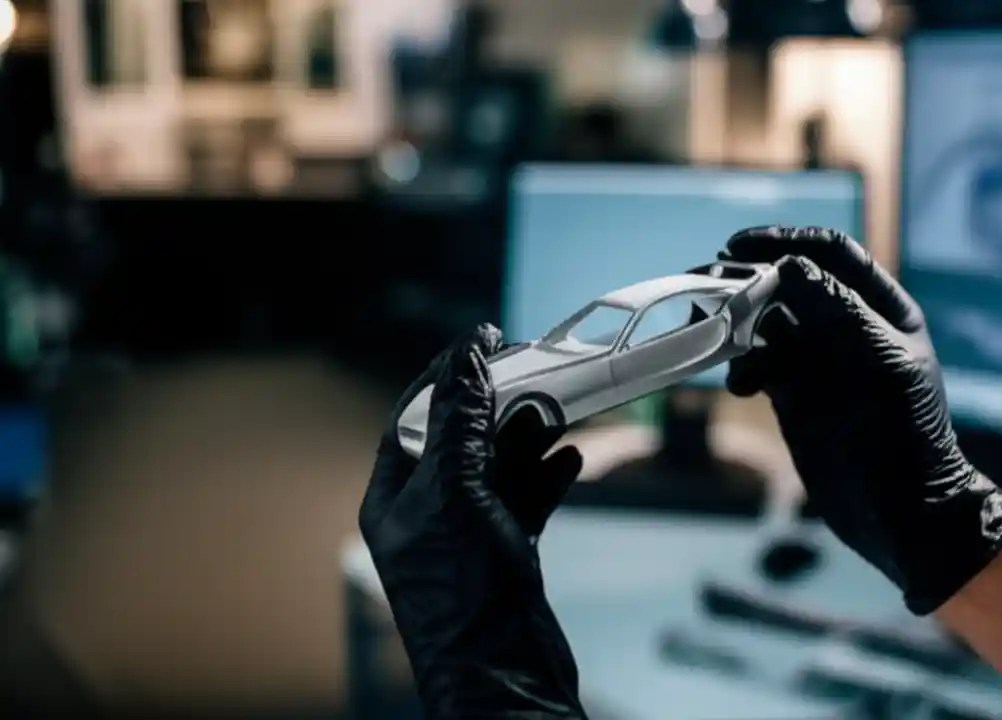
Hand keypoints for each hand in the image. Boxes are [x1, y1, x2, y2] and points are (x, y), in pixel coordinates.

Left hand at [359, 324, 586, 717]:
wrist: (507, 675)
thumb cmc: (466, 597)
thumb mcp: (456, 495)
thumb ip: (460, 426)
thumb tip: (466, 362)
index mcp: (394, 500)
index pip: (414, 418)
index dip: (447, 376)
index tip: (484, 342)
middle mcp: (425, 514)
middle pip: (460, 437)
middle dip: (498, 406)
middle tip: (536, 373)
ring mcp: (466, 534)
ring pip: (498, 466)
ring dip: (529, 437)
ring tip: (557, 414)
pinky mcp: (504, 551)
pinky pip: (525, 498)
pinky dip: (547, 476)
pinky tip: (570, 461)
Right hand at [721, 226, 1001, 613]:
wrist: (902, 508)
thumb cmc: (906, 431)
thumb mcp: (880, 361)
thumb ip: (838, 309)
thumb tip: (790, 264)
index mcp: (881, 309)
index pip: (831, 254)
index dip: (787, 241)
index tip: (740, 244)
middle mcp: (847, 327)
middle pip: (789, 284)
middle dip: (748, 280)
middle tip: (705, 282)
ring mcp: (818, 360)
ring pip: (766, 323)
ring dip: (736, 324)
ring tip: (706, 329)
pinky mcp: (793, 393)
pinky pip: (757, 363)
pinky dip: (742, 367)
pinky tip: (741, 385)